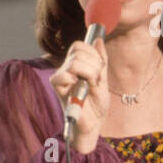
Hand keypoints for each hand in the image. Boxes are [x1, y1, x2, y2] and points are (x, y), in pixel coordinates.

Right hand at [49, 37, 109, 151]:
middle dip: (94, 65)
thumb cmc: (96, 104)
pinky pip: (64, 75)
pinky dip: (79, 80)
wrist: (94, 123)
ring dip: (90, 73)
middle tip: (96, 80)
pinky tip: (82, 90)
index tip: (99, 68)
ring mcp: (61, 78)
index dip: (92, 53)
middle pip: (78, 51)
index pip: (79, 45)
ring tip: (91, 85)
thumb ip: (101, 59)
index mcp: (75, 65)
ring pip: (75, 62)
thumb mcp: (103, 78)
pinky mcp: (58, 89)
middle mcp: (65, 69)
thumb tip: (98, 39)